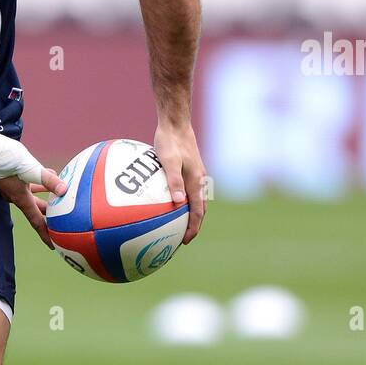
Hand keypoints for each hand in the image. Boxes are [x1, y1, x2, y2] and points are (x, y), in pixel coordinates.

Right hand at [0, 172, 67, 249]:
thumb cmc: (2, 158)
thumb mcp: (28, 167)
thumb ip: (47, 179)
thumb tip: (64, 189)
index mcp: (20, 197)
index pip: (36, 221)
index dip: (45, 234)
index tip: (54, 245)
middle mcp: (15, 195)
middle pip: (36, 210)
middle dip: (50, 217)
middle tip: (63, 223)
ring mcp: (11, 187)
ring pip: (33, 196)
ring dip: (47, 197)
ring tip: (61, 197)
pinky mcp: (10, 177)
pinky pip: (29, 184)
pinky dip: (40, 183)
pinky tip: (50, 173)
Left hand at [154, 120, 205, 243]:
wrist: (176, 123)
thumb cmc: (170, 141)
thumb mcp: (169, 161)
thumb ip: (173, 181)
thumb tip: (177, 203)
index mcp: (196, 182)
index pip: (198, 211)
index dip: (193, 228)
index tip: (184, 241)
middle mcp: (198, 180)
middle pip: (198, 209)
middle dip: (192, 226)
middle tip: (181, 240)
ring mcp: (194, 175)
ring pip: (194, 200)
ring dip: (188, 215)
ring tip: (176, 227)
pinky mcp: (187, 170)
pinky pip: (186, 191)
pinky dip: (181, 202)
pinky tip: (167, 203)